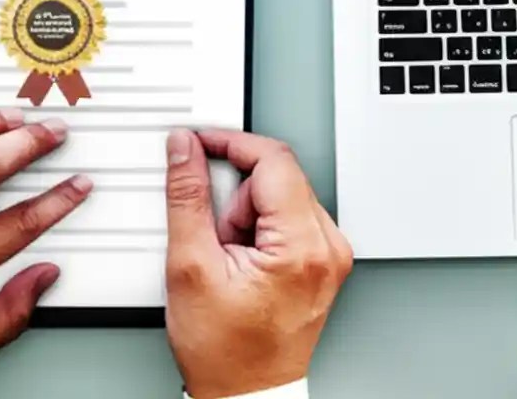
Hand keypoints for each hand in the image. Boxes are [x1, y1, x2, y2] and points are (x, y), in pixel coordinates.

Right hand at [163, 129, 352, 398]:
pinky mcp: (324, 261)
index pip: (274, 160)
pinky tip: (244, 261)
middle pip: (279, 177)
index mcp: (303, 246)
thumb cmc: (224, 352)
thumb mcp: (190, 268)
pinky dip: (261, 229)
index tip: (200, 143)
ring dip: (247, 215)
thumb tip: (185, 150)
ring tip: (229, 258)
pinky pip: (290, 218)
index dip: (231, 143)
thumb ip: (187, 198)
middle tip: (214, 237)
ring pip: (282, 196)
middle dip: (235, 197)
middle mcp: (329, 246)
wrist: (246, 393)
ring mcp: (331, 254)